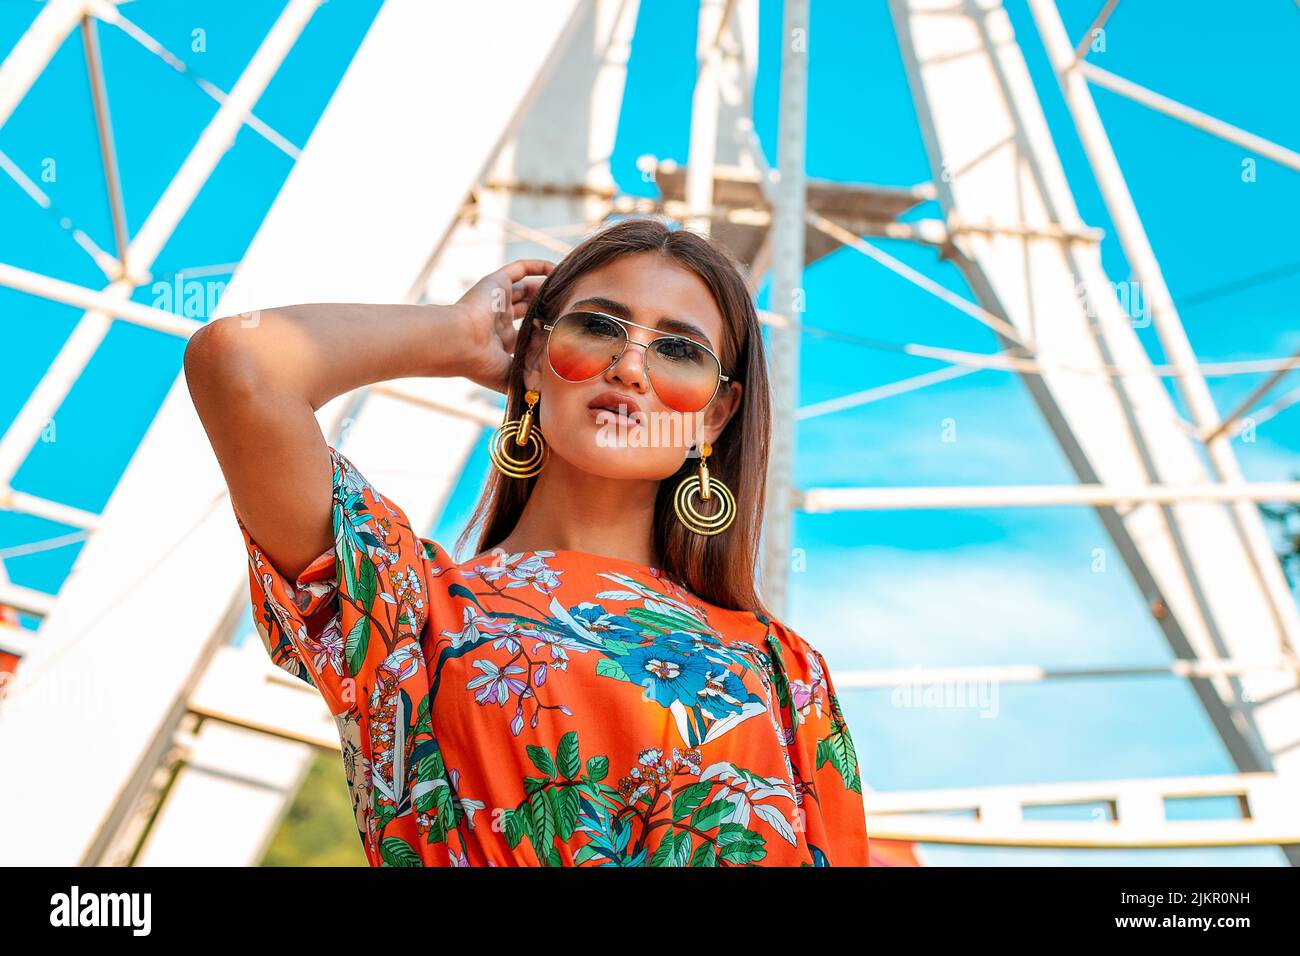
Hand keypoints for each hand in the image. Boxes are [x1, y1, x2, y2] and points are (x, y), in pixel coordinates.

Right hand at [452, 258, 554, 393]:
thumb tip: (546, 391)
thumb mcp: (509, 376)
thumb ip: (527, 380)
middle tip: (567, 312)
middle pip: (528, 311)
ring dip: (544, 290)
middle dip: (546, 312)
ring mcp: (496, 300)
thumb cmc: (480, 363)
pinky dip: (537, 267)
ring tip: (565, 291)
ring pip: (525, 289)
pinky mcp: (496, 283)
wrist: (458, 342)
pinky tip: (556, 270)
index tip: (563, 338)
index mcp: (499, 341)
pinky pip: (519, 269)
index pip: (527, 335)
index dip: (544, 336)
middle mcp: (497, 319)